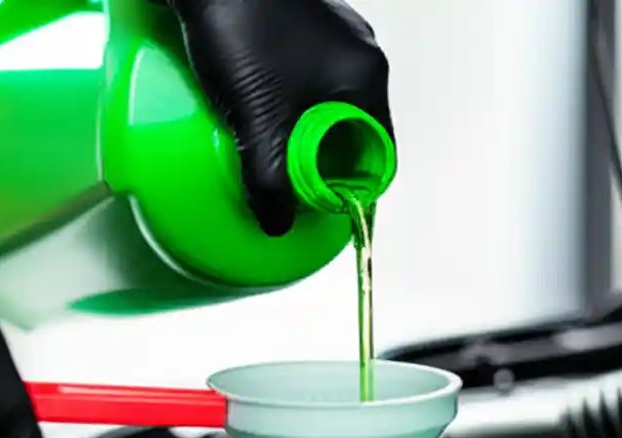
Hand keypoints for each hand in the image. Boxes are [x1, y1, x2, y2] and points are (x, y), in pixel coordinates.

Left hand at [171, 0, 393, 235]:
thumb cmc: (243, 29)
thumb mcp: (257, 119)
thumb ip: (269, 179)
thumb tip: (277, 224)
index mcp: (365, 79)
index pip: (378, 155)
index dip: (352, 190)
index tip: (320, 209)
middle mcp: (357, 58)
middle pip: (350, 135)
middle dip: (321, 167)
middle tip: (289, 188)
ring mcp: (331, 42)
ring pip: (323, 111)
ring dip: (298, 138)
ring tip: (265, 157)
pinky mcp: (301, 33)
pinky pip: (301, 88)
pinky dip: (282, 110)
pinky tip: (251, 118)